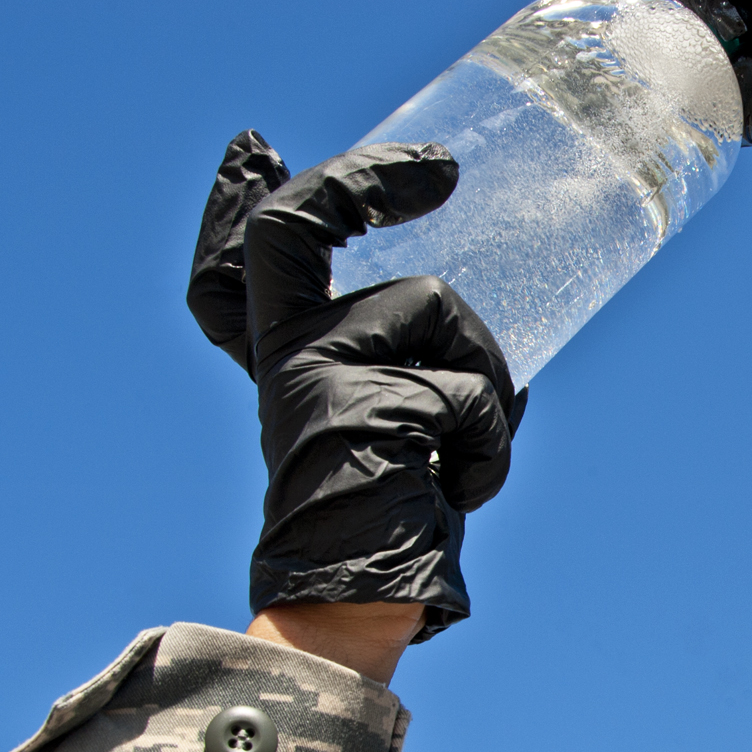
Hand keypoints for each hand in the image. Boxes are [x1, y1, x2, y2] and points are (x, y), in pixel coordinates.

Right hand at [186, 131, 526, 675]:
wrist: (363, 604)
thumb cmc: (393, 519)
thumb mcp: (395, 428)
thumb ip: (411, 378)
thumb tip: (510, 359)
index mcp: (287, 358)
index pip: (241, 260)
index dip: (241, 198)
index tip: (261, 148)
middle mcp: (284, 357)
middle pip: (290, 229)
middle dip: (359, 180)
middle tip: (438, 168)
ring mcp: (317, 376)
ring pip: (440, 305)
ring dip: (483, 375)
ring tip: (463, 449)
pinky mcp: (365, 406)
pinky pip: (470, 390)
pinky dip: (491, 441)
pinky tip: (461, 486)